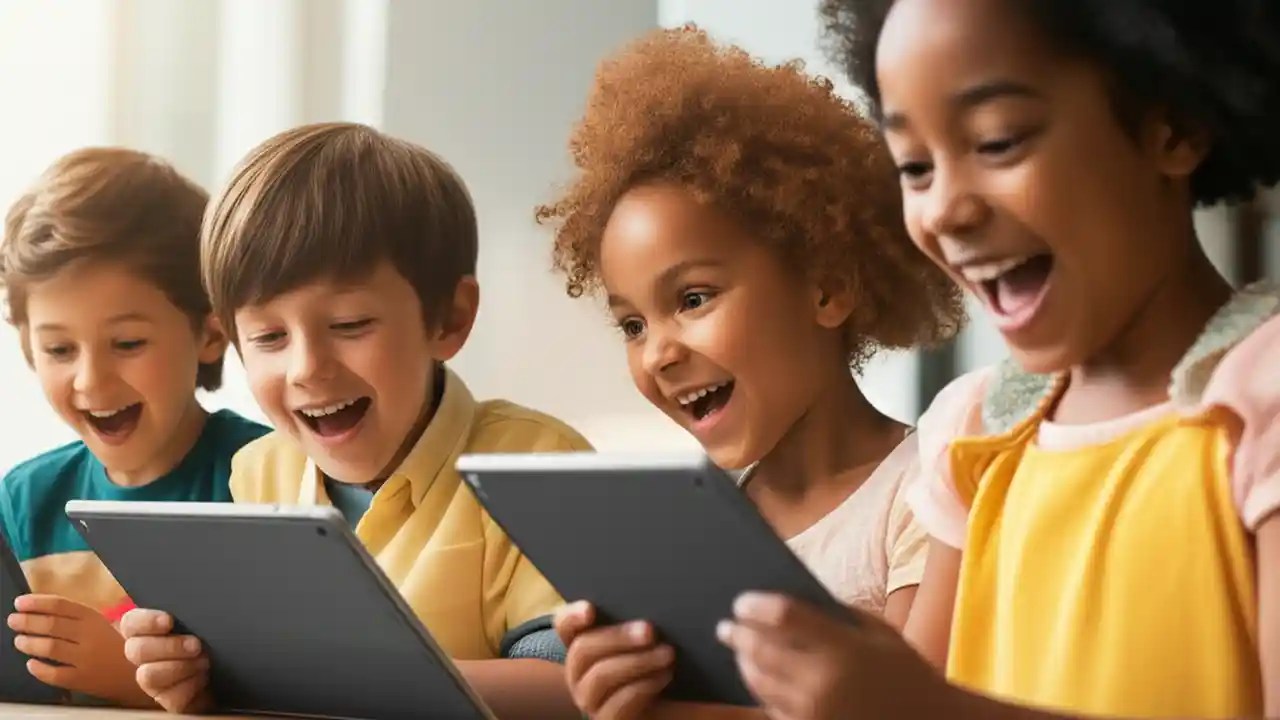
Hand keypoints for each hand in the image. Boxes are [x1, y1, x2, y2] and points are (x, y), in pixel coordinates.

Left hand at [7, 594, 153, 706]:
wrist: (150, 672)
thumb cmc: (128, 645)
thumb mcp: (112, 624)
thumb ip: (84, 619)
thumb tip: (48, 611)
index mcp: (97, 619)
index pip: (63, 606)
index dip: (39, 603)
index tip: (20, 602)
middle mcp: (91, 636)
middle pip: (52, 625)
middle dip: (28, 621)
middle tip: (13, 620)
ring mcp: (86, 659)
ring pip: (50, 648)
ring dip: (30, 643)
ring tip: (20, 640)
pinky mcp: (84, 680)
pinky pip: (55, 674)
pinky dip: (40, 669)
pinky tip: (32, 664)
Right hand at [120, 608, 212, 713]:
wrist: (230, 672)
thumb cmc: (211, 640)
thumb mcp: (201, 622)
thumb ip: (189, 614)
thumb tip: (195, 602)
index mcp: (148, 630)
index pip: (131, 623)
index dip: (145, 621)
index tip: (169, 621)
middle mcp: (145, 654)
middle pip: (135, 650)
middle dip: (168, 646)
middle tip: (195, 644)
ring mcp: (154, 679)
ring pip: (147, 675)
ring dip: (179, 666)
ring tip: (204, 661)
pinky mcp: (167, 700)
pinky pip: (170, 697)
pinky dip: (190, 686)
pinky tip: (203, 679)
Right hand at [555, 601, 674, 719]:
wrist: (672, 706)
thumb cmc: (660, 666)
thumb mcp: (648, 643)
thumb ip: (638, 626)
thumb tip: (646, 610)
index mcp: (585, 648)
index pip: (566, 627)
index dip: (571, 617)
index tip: (590, 609)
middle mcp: (580, 675)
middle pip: (582, 650)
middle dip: (617, 637)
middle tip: (649, 630)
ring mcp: (591, 702)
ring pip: (600, 677)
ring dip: (636, 662)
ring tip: (667, 653)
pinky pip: (616, 707)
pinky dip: (642, 687)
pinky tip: (664, 676)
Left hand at [718, 593, 953, 719]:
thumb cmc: (906, 674)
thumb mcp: (879, 633)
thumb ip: (836, 614)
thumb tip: (790, 598)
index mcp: (844, 649)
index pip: (784, 616)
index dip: (756, 606)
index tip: (741, 601)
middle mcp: (823, 682)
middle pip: (761, 651)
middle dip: (738, 636)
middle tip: (725, 627)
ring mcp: (814, 714)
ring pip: (760, 683)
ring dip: (744, 664)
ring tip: (739, 651)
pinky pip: (772, 710)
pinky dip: (761, 692)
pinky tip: (759, 679)